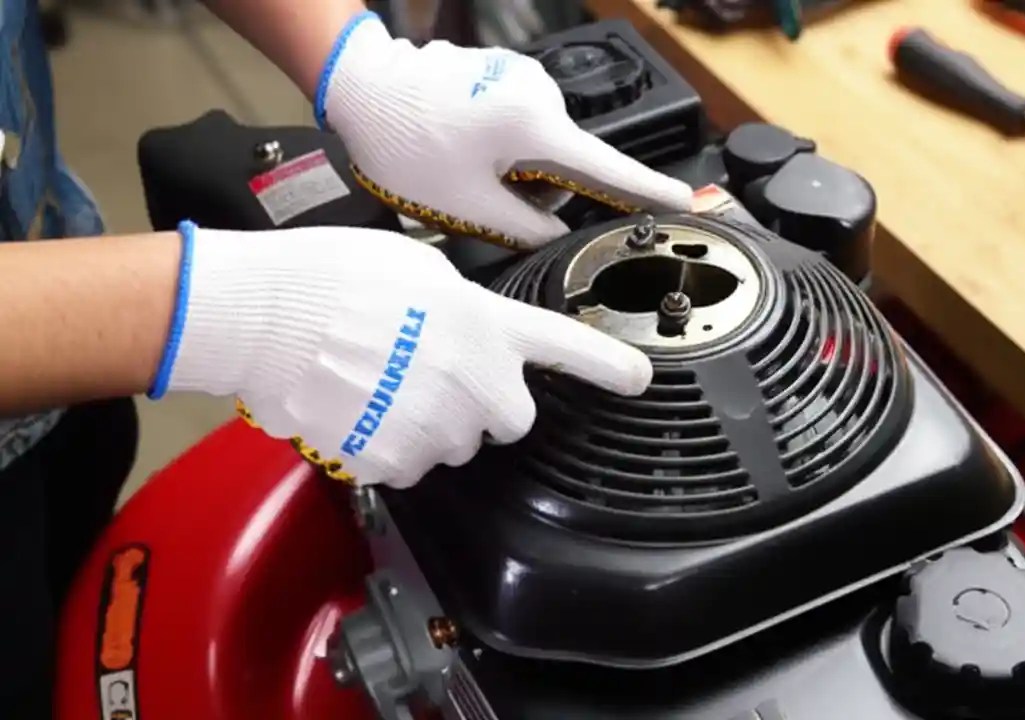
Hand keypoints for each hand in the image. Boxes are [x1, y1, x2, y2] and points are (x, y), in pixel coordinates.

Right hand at [156, 223, 651, 486]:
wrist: (269, 315)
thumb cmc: (333, 278)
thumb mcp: (421, 271)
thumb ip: (466, 310)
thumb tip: (470, 330)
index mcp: (486, 325)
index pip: (566, 348)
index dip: (609, 367)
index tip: (638, 379)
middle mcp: (474, 381)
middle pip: (511, 418)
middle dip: (485, 405)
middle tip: (436, 376)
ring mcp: (437, 426)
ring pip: (457, 444)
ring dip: (432, 424)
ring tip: (381, 383)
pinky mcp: (395, 461)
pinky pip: (409, 466)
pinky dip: (389, 447)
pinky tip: (361, 409)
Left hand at [316, 12, 692, 248]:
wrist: (361, 84)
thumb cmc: (402, 140)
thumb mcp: (466, 205)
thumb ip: (524, 230)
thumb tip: (555, 236)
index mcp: (536, 127)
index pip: (609, 170)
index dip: (651, 194)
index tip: (690, 206)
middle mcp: (539, 96)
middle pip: (565, 165)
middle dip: (535, 191)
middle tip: (479, 194)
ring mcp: (521, 80)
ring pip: (538, 147)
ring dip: (512, 167)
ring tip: (459, 167)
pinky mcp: (503, 74)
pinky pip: (518, 124)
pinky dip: (497, 144)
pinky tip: (457, 143)